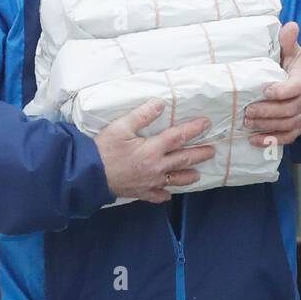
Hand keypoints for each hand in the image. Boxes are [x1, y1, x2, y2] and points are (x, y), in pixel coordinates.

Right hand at [96, 98, 213, 203]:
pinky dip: (164, 194)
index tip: (206, 123)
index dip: (194, 129)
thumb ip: (142, 115)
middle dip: (199, 154)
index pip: (178, 137)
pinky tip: (168, 194)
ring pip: (174, 180)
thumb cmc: (103, 149)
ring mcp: (150, 182)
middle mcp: (156, 167)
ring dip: (188, 176)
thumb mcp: (121, 127)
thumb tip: (160, 103)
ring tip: (198, 174)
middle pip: (183, 159)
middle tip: (212, 150)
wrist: (88, 175)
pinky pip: (156, 195)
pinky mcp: (140, 192)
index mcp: (152, 149)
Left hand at [245, 21, 300, 146]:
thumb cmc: (292, 66)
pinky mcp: (298, 128)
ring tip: (247, 122)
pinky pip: (287, 138)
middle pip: (289, 109)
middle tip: (248, 110)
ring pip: (287, 125)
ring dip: (267, 125)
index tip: (266, 91)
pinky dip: (270, 141)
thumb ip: (288, 42)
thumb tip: (290, 26)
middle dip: (268, 111)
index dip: (283, 91)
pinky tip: (254, 140)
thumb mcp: (292, 52)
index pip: (297, 87)